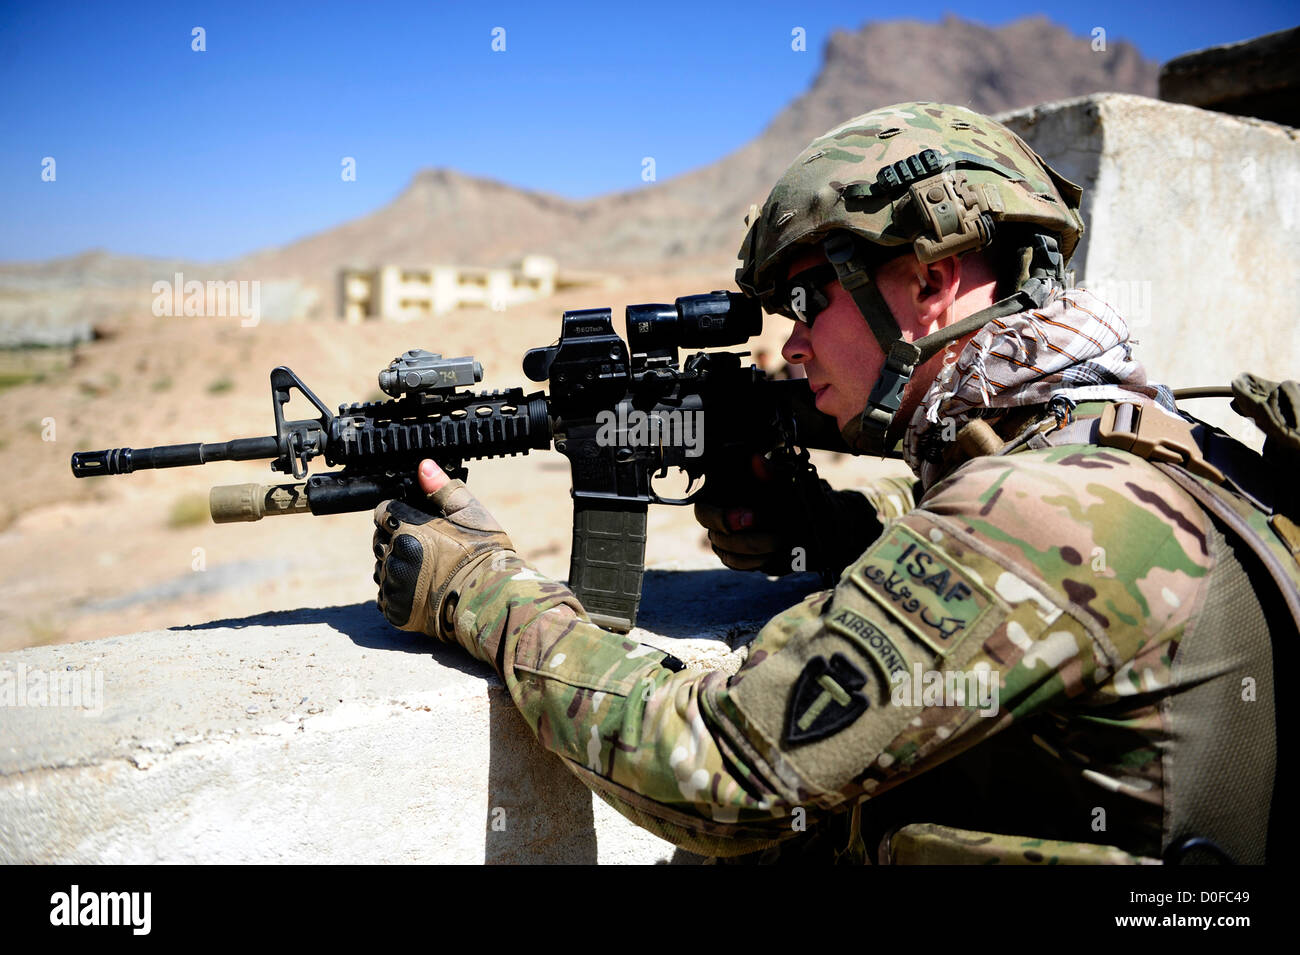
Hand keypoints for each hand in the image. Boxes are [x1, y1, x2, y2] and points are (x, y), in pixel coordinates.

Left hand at [373, 460, 514, 639]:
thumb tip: (423, 466)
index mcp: (409, 530)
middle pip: (380, 539)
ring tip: (428, 570)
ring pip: (381, 568)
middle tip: (427, 547)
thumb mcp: (471, 514)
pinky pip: (386, 595)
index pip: (383, 511)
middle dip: (396, 539)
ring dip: (397, 566)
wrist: (491, 601)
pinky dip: (399, 592)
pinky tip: (423, 589)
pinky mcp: (395, 611)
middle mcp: (395, 557)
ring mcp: (393, 586)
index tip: (415, 521)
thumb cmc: (485, 555)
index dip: (399, 513)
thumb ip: (443, 489)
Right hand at [694, 452, 879, 577]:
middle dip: (745, 540)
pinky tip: (774, 556)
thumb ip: (772, 473)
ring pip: (727, 552)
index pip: (705, 510)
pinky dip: (755, 562)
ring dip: (754, 552)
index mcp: (725, 493)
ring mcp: (728, 537)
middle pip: (716, 535)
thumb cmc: (798, 497)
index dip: (722, 518)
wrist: (816, 521)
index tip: (752, 519)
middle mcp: (721, 516)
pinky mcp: (738, 554)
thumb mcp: (789, 483)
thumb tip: (757, 460)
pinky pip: (737, 564)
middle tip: (775, 539)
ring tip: (781, 545)